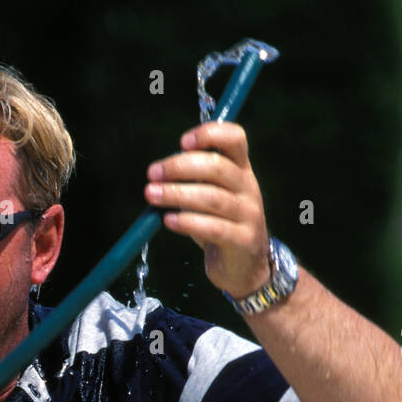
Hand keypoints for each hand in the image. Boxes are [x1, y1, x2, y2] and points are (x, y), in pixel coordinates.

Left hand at [144, 121, 269, 298]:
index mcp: (241, 169)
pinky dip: (188, 222)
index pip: (235, 139)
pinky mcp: (243, 241)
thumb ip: (193, 180)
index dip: (210, 134)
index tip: (182, 142)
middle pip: (217, 167)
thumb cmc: (220, 224)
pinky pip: (213, 228)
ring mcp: (249, 214)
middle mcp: (248, 187)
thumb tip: (158, 173)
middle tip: (152, 173)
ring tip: (151, 195)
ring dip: (177, 194)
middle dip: (180, 167)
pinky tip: (168, 220)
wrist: (244, 266)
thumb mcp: (211, 195)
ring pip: (212, 198)